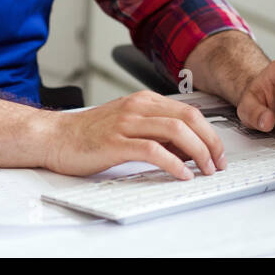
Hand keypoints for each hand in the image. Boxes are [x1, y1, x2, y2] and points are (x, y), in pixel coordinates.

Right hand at [44, 90, 227, 179]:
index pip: (190, 111)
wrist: (55, 137)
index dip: (210, 132)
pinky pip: (154, 150)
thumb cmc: (90, 134)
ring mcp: (127, 123)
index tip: (219, 151)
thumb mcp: (129, 124)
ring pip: (176, 131)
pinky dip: (174, 163)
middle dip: (211, 142)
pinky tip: (182, 174)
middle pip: (189, 118)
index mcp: (144, 100)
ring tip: (205, 170)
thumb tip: (188, 148)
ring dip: (198, 153)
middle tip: (218, 163)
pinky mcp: (116, 143)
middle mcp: (138, 107)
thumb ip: (157, 131)